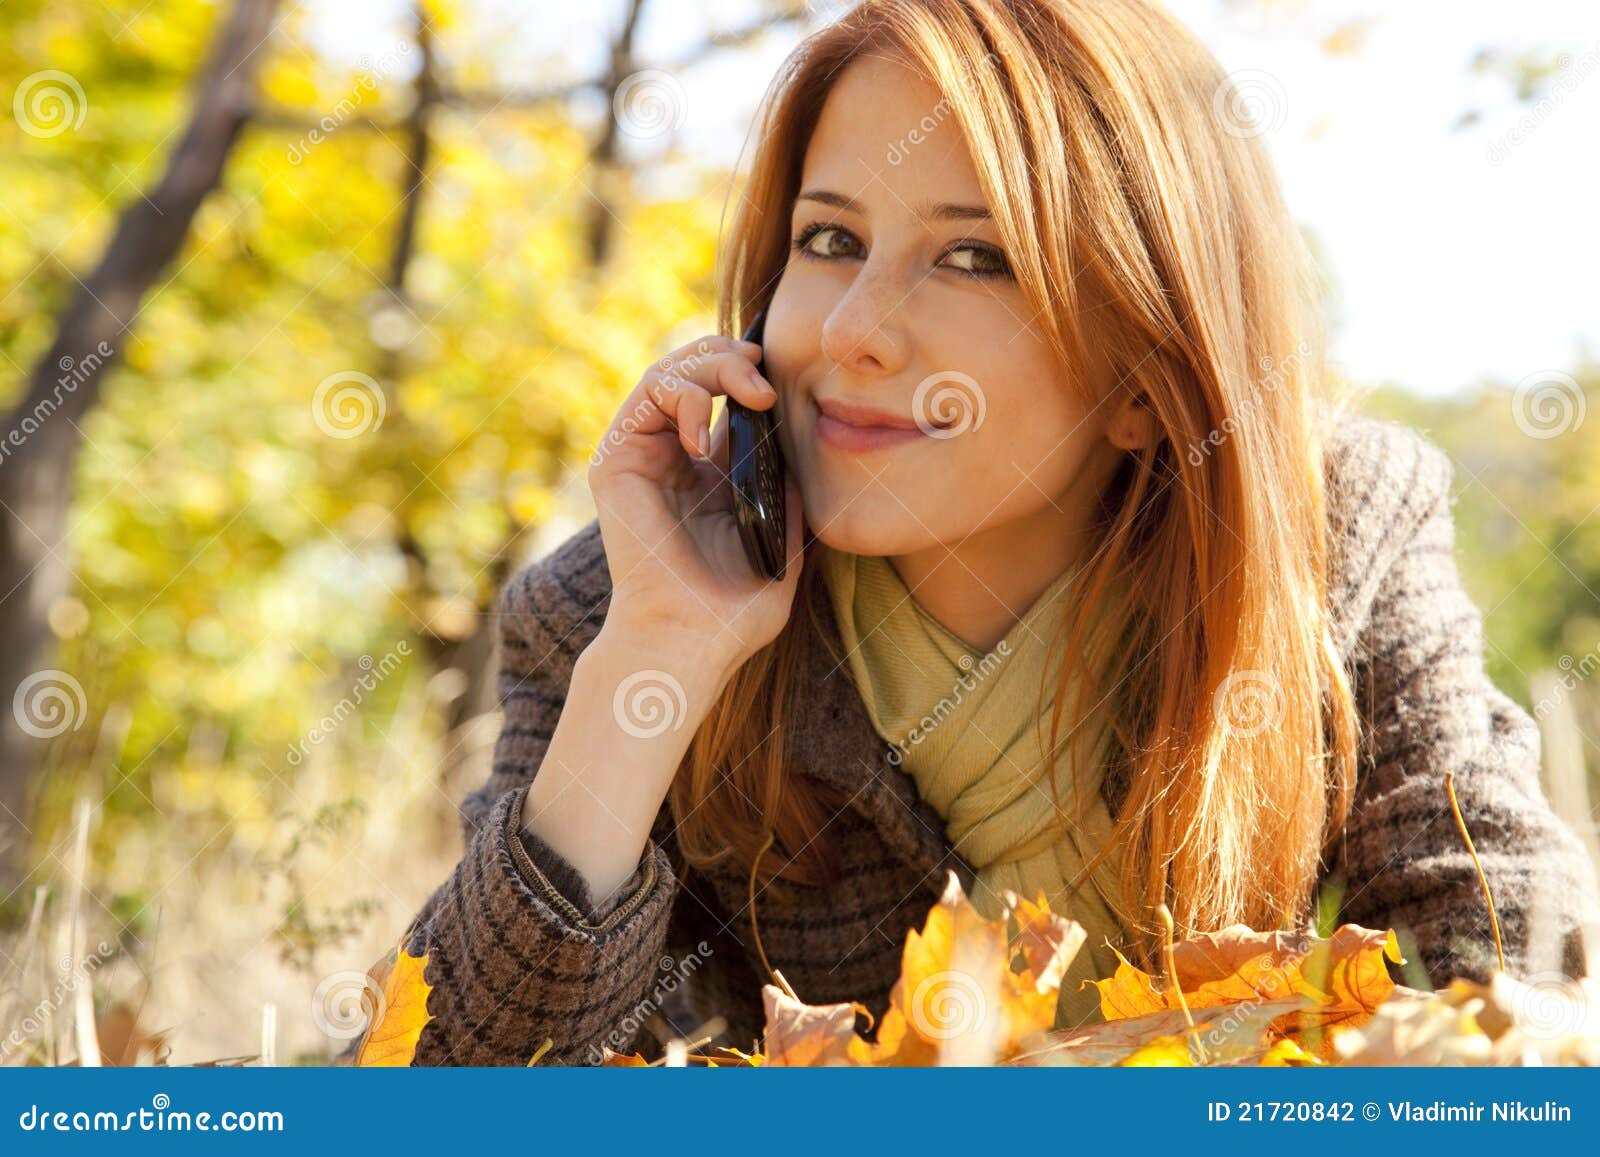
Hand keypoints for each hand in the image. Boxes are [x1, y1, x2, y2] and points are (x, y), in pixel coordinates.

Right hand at [587, 332, 803, 675]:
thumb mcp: (782, 543)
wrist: (689, 641)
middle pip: (696, 374)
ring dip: (712, 367)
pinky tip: (705, 437)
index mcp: (709, 475)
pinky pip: (647, 395)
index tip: (781, 375)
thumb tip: (805, 450)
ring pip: (670, 373)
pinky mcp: (617, 462)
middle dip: (731, 359)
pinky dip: (682, 396)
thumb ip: (790, 495)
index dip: (749, 375)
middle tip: (763, 373)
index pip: (725, 400)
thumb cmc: (733, 613)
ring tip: (748, 391)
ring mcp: (642, 457)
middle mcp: (672, 459)